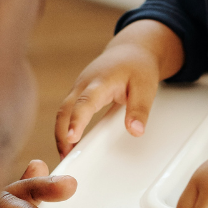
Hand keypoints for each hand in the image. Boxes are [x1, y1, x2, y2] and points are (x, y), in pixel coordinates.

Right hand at [55, 20, 183, 156]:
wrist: (130, 50)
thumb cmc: (138, 67)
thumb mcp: (146, 87)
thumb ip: (140, 109)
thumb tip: (135, 131)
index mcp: (101, 81)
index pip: (85, 102)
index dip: (77, 120)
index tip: (72, 138)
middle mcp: (84, 84)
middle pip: (65, 110)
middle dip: (61, 134)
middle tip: (65, 157)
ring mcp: (78, 88)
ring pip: (62, 112)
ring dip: (61, 133)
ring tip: (65, 156)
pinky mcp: (78, 94)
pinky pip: (66, 111)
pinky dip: (65, 127)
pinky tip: (69, 143)